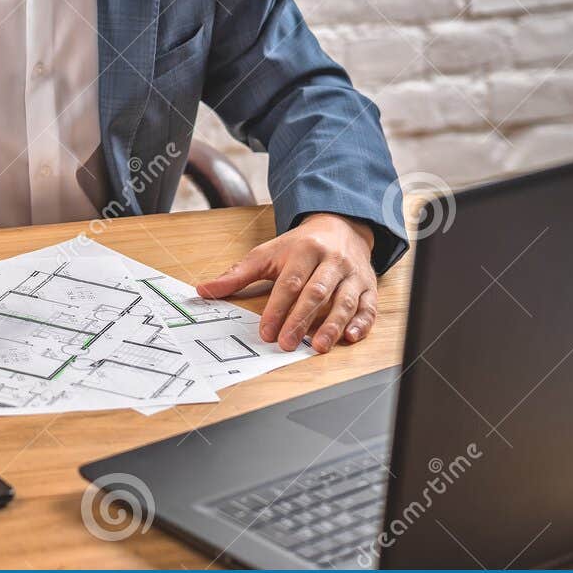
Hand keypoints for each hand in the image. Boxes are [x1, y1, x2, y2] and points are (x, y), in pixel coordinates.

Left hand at [195, 213, 375, 353]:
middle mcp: (331, 260)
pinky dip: (362, 322)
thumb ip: (237, 274)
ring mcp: (352, 274)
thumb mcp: (267, 254)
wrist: (339, 226)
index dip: (278, 308)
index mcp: (304, 250)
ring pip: (345, 300)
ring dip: (333, 324)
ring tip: (319, 346)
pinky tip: (350, 337)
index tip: (266, 331)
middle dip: (301, 319)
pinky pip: (369, 305)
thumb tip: (203, 291)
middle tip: (287, 344)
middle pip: (316, 292)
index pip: (290, 282)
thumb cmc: (299, 246)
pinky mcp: (368, 285)